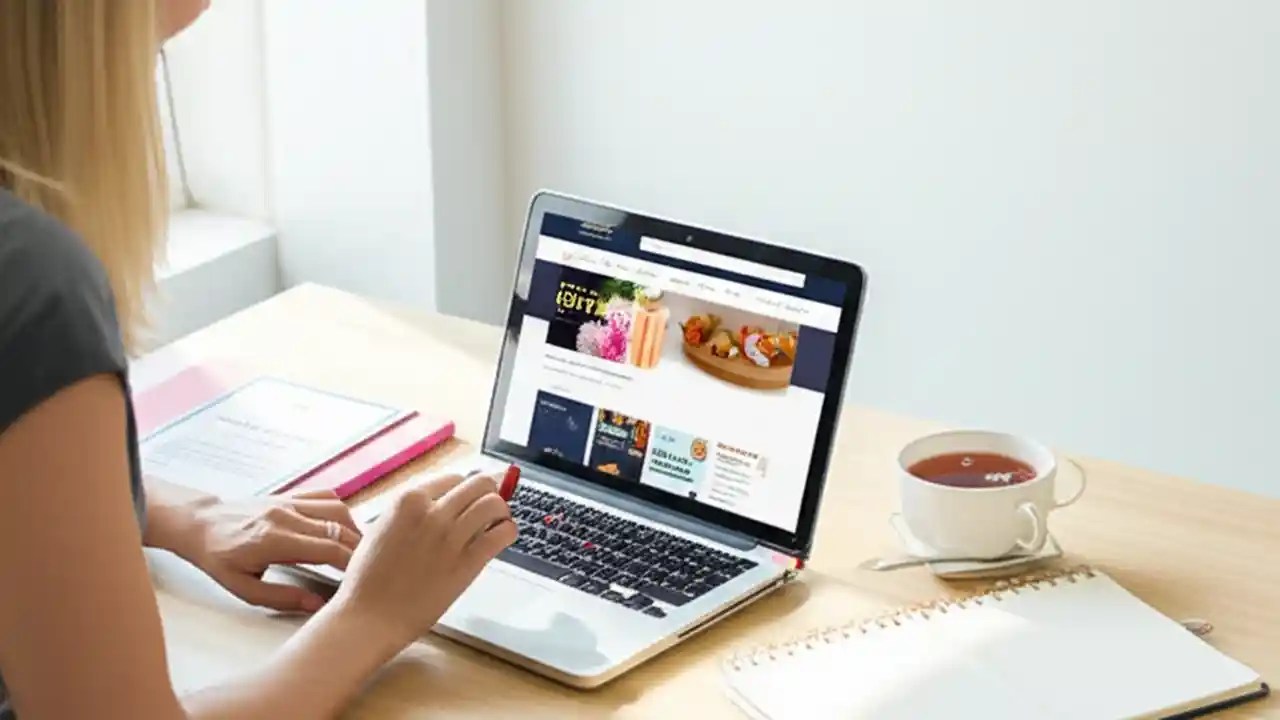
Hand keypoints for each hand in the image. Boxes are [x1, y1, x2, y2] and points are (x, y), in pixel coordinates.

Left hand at [183, 489, 361, 611]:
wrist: (200, 524)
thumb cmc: (219, 558)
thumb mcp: (243, 588)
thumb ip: (282, 597)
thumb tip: (317, 604)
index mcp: (274, 540)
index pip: (327, 549)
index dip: (351, 564)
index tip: (362, 578)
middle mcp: (285, 516)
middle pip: (338, 528)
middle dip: (359, 549)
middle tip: (370, 567)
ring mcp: (289, 502)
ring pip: (337, 510)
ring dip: (354, 529)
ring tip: (361, 550)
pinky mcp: (290, 495)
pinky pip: (326, 497)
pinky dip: (341, 511)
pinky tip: (344, 527)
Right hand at [332, 473, 516, 645]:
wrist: (370, 617)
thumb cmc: (367, 579)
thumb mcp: (381, 530)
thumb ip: (410, 514)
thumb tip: (439, 505)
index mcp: (408, 500)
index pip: (454, 478)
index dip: (463, 490)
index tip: (468, 501)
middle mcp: (432, 512)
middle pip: (479, 484)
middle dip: (488, 493)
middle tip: (487, 509)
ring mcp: (451, 536)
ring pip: (493, 504)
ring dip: (500, 512)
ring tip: (497, 523)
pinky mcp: (467, 562)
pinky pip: (501, 534)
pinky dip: (508, 531)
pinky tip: (503, 537)